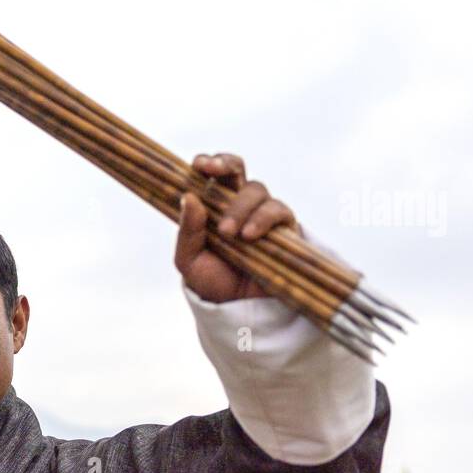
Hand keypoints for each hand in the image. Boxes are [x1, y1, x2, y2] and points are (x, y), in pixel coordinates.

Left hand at [174, 152, 300, 302]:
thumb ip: (188, 232)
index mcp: (213, 206)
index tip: (198, 164)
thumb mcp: (189, 260)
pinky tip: (250, 236)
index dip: (208, 162)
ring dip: (240, 207)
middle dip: (225, 163)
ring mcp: (262, 214)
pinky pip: (278, 211)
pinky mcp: (284, 228)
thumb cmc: (212, 282)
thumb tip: (189, 197)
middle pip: (236, 168)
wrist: (238, 310)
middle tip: (211, 171)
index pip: (213, 175)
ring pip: (256, 190)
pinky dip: (263, 219)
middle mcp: (238, 204)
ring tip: (229, 233)